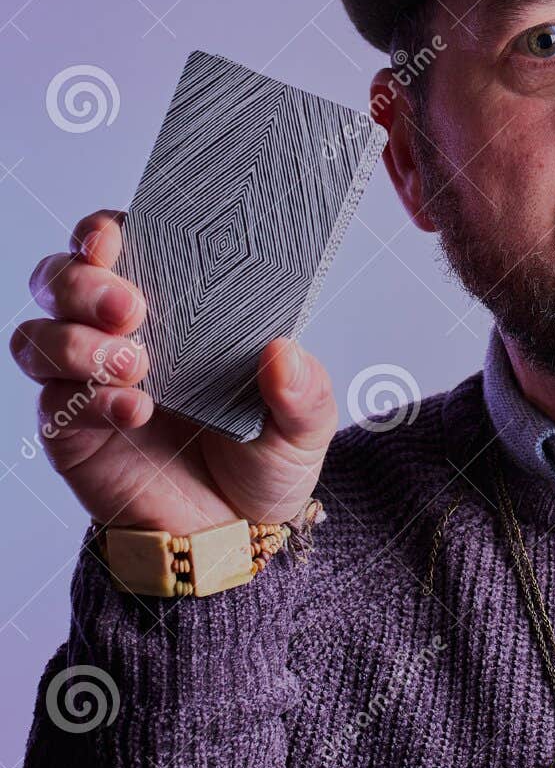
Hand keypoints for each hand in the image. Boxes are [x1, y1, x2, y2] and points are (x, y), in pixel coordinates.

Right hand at [11, 209, 337, 533]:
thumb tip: (284, 352)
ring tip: (138, 365)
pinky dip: (90, 399)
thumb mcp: (302, 424)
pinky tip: (134, 410)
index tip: (113, 235)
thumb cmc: (261, 459)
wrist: (234, 536)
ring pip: (38, 336)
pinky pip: (52, 402)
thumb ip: (303, 391)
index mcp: (170, 305)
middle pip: (59, 278)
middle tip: (132, 307)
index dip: (102, 230)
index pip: (116, 244)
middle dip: (83, 281)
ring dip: (78, 341)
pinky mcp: (71, 432)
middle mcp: (115, 334)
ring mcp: (86, 382)